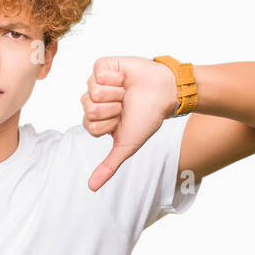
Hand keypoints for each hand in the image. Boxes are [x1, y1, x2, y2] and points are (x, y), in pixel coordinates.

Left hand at [82, 55, 178, 191]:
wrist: (164, 93)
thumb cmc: (147, 118)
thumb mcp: (126, 146)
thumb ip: (108, 166)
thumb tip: (91, 188)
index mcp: (95, 119)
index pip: (89, 124)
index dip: (109, 123)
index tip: (122, 119)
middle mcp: (93, 101)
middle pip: (89, 108)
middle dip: (114, 108)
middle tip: (125, 105)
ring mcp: (96, 82)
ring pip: (93, 90)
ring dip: (116, 93)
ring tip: (126, 92)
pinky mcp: (102, 66)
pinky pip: (98, 72)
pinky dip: (116, 77)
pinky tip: (124, 78)